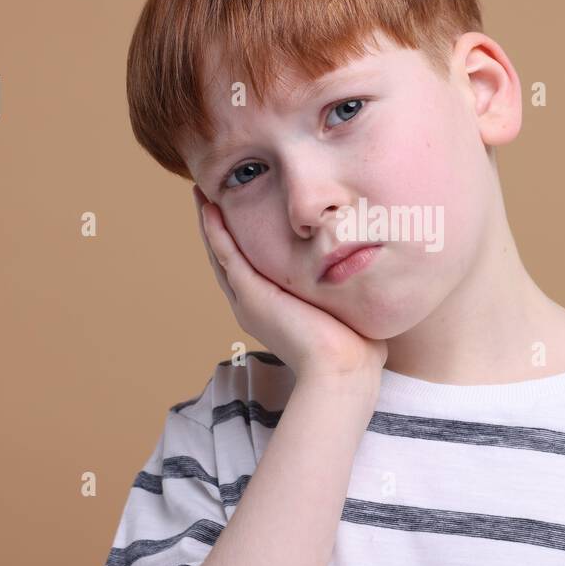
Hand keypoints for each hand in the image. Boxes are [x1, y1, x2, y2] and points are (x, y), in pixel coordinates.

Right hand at [192, 185, 387, 384]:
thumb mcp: (345, 311)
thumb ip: (345, 293)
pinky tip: (208, 208)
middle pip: (225, 259)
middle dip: (216, 228)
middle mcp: (253, 306)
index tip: (238, 214)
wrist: (343, 371)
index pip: (248, 269)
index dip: (239, 241)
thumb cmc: (354, 351)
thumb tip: (365, 277)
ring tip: (199, 194)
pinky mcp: (253, 294)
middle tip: (206, 197)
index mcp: (272, 312)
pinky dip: (216, 231)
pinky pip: (227, 256)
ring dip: (208, 223)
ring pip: (220, 254)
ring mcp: (249, 300)